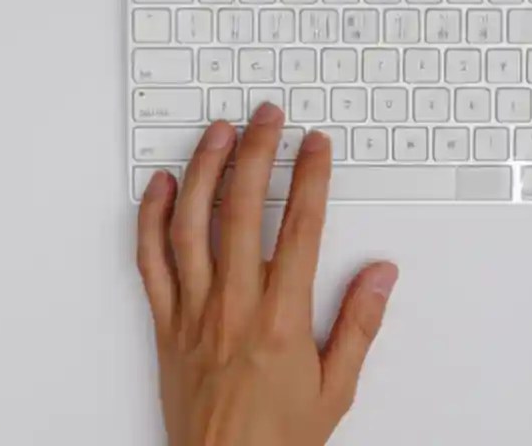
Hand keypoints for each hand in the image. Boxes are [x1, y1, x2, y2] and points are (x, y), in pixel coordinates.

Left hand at [136, 103, 398, 445]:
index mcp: (281, 320)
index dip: (312, 178)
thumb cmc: (276, 439)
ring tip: (219, 133)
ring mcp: (194, 312)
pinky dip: (151, 218)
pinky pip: (151, 261)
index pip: (302, 229)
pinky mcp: (165, 324)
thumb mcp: (337, 387)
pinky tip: (162, 187)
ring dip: (205, 171)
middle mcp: (234, 307)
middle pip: (244, 211)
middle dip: (258, 154)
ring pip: (193, 225)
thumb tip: (381, 274)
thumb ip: (359, 324)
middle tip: (268, 117)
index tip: (316, 146)